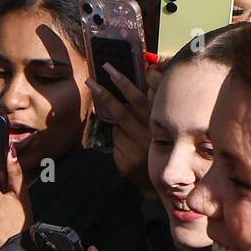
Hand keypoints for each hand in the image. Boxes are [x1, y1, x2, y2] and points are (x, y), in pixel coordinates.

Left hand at [86, 64, 152, 191]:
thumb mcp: (160, 123)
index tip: (110, 70)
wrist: (159, 180)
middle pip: (122, 112)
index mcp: (159, 121)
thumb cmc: (158, 144)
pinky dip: (119, 142)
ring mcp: (137, 150)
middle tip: (91, 81)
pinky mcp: (126, 163)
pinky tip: (130, 149)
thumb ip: (148, 106)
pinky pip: (116, 144)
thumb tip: (130, 86)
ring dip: (118, 126)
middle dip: (106, 95)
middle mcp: (149, 136)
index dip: (124, 84)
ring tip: (133, 133)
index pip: (140, 99)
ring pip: (117, 129)